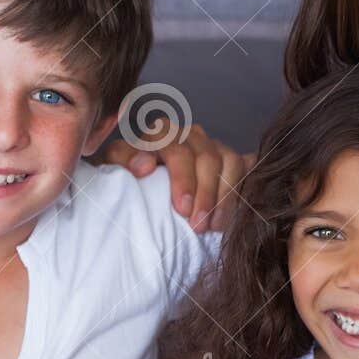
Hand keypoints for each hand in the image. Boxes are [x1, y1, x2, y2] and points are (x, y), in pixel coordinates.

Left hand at [97, 123, 251, 231]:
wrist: (139, 185)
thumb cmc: (127, 177)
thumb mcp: (115, 166)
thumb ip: (123, 160)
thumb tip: (144, 165)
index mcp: (161, 132)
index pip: (176, 149)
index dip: (182, 178)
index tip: (182, 208)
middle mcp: (189, 134)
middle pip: (206, 157)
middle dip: (204, 193)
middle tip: (198, 225)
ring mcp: (211, 144)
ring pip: (228, 161)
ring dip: (223, 196)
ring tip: (213, 226)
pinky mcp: (228, 158)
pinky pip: (243, 167)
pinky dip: (237, 192)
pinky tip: (226, 218)